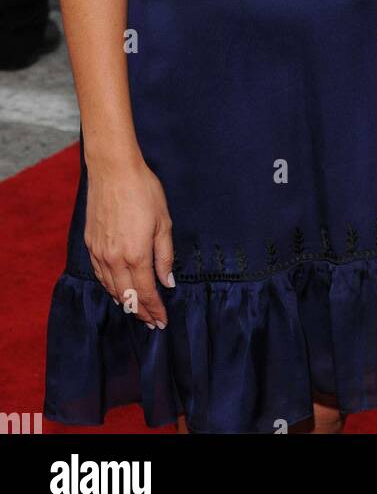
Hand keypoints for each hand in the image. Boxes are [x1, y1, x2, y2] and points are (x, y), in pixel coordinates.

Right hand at [84, 158, 173, 328]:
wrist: (113, 171)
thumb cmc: (143, 191)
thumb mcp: (163, 222)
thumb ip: (165, 256)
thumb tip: (168, 282)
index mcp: (136, 255)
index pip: (146, 293)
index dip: (155, 309)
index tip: (162, 321)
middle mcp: (114, 259)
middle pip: (127, 296)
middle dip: (140, 312)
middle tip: (151, 322)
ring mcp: (99, 252)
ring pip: (111, 288)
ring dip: (124, 302)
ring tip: (136, 311)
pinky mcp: (90, 244)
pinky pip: (99, 274)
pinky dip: (109, 287)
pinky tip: (117, 290)